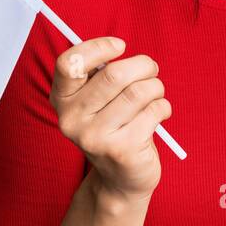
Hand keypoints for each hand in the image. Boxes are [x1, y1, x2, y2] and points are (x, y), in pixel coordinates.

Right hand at [49, 36, 168, 200]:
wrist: (120, 178)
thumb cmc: (114, 126)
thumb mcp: (96, 101)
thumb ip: (99, 74)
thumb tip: (118, 48)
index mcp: (62, 99)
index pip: (70, 62)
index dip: (98, 47)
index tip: (120, 46)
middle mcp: (72, 119)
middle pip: (114, 75)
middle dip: (143, 66)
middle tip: (151, 70)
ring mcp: (95, 138)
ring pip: (138, 92)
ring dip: (156, 87)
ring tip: (156, 94)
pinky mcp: (122, 150)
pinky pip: (153, 111)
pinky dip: (163, 107)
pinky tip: (159, 115)